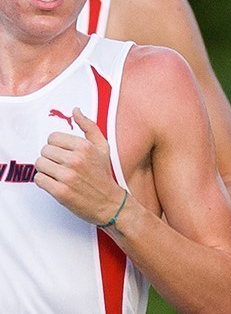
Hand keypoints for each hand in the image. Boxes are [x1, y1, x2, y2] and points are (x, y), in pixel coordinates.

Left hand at [34, 108, 127, 225]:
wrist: (109, 203)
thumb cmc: (103, 175)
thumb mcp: (102, 147)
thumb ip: (89, 127)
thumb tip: (76, 110)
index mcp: (85, 147)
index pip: (53, 137)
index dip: (56, 146)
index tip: (63, 154)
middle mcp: (76, 160)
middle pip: (44, 151)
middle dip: (51, 158)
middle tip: (61, 166)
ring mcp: (67, 176)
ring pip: (39, 164)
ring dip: (46, 170)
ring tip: (58, 175)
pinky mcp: (60, 191)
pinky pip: (39, 179)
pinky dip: (44, 182)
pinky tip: (56, 184)